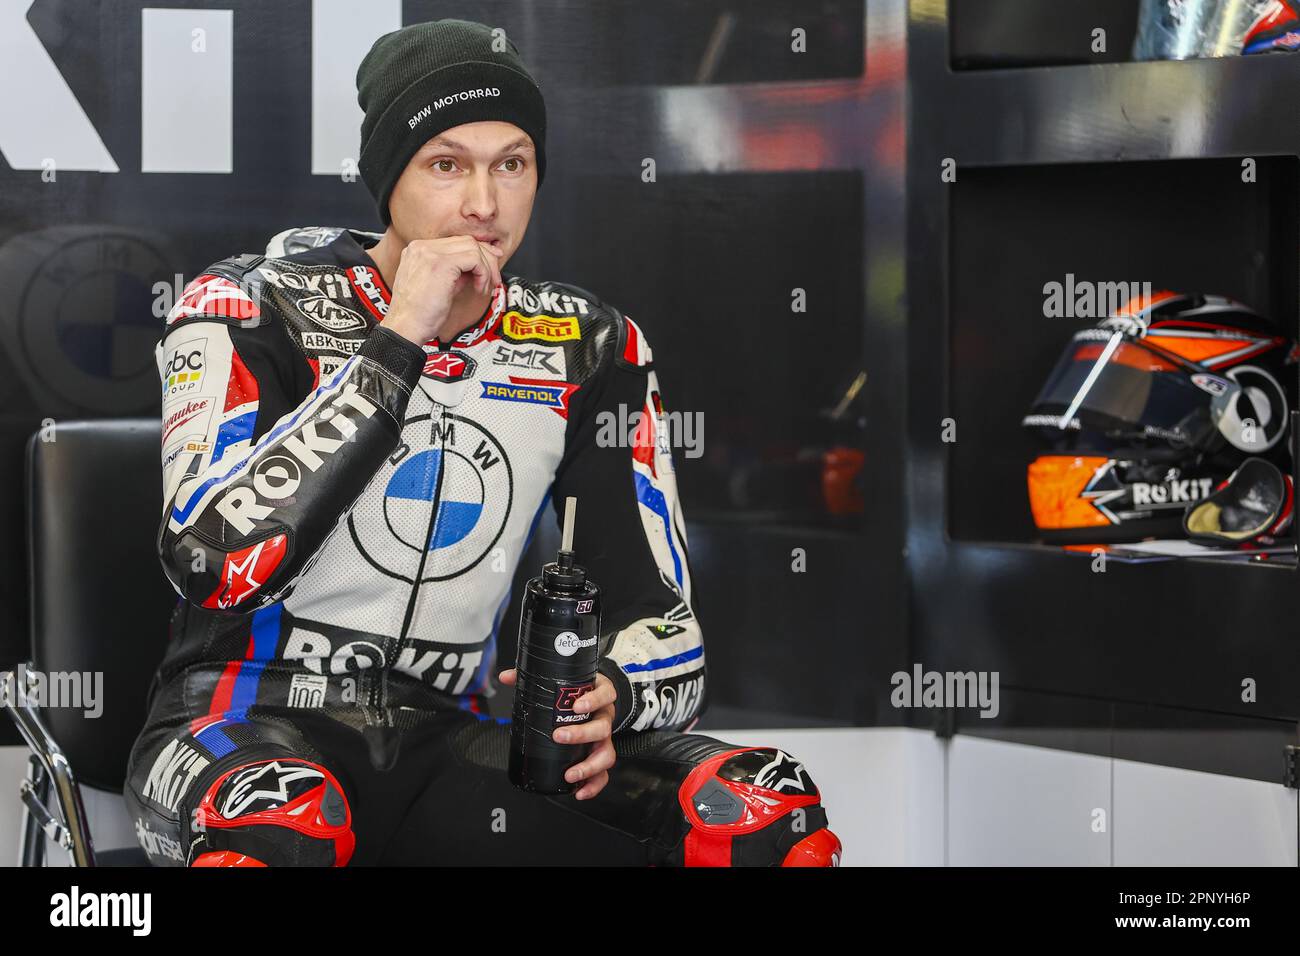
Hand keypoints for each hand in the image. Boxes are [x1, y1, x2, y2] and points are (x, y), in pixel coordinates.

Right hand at [381, 236, 504, 344]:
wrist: (405, 329)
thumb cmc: (418, 316)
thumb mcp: (438, 287)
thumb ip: (454, 273)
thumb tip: (476, 269)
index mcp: (417, 251)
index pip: (455, 242)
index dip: (478, 253)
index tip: (490, 267)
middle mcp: (421, 247)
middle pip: (466, 241)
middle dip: (486, 259)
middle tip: (493, 279)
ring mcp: (429, 252)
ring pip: (472, 247)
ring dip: (486, 268)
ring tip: (485, 287)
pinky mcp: (441, 263)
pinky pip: (474, 258)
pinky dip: (483, 273)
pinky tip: (479, 289)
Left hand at [498, 668, 617, 799]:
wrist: (596, 700)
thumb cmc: (580, 692)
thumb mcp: (564, 680)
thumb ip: (535, 677)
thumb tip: (507, 676)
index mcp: (599, 695)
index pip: (605, 694)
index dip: (593, 700)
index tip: (576, 706)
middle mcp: (604, 717)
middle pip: (603, 727)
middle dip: (582, 734)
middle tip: (559, 736)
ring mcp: (604, 739)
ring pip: (606, 754)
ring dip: (589, 766)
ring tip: (570, 774)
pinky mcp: (600, 755)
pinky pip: (603, 773)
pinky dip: (593, 784)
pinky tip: (579, 791)